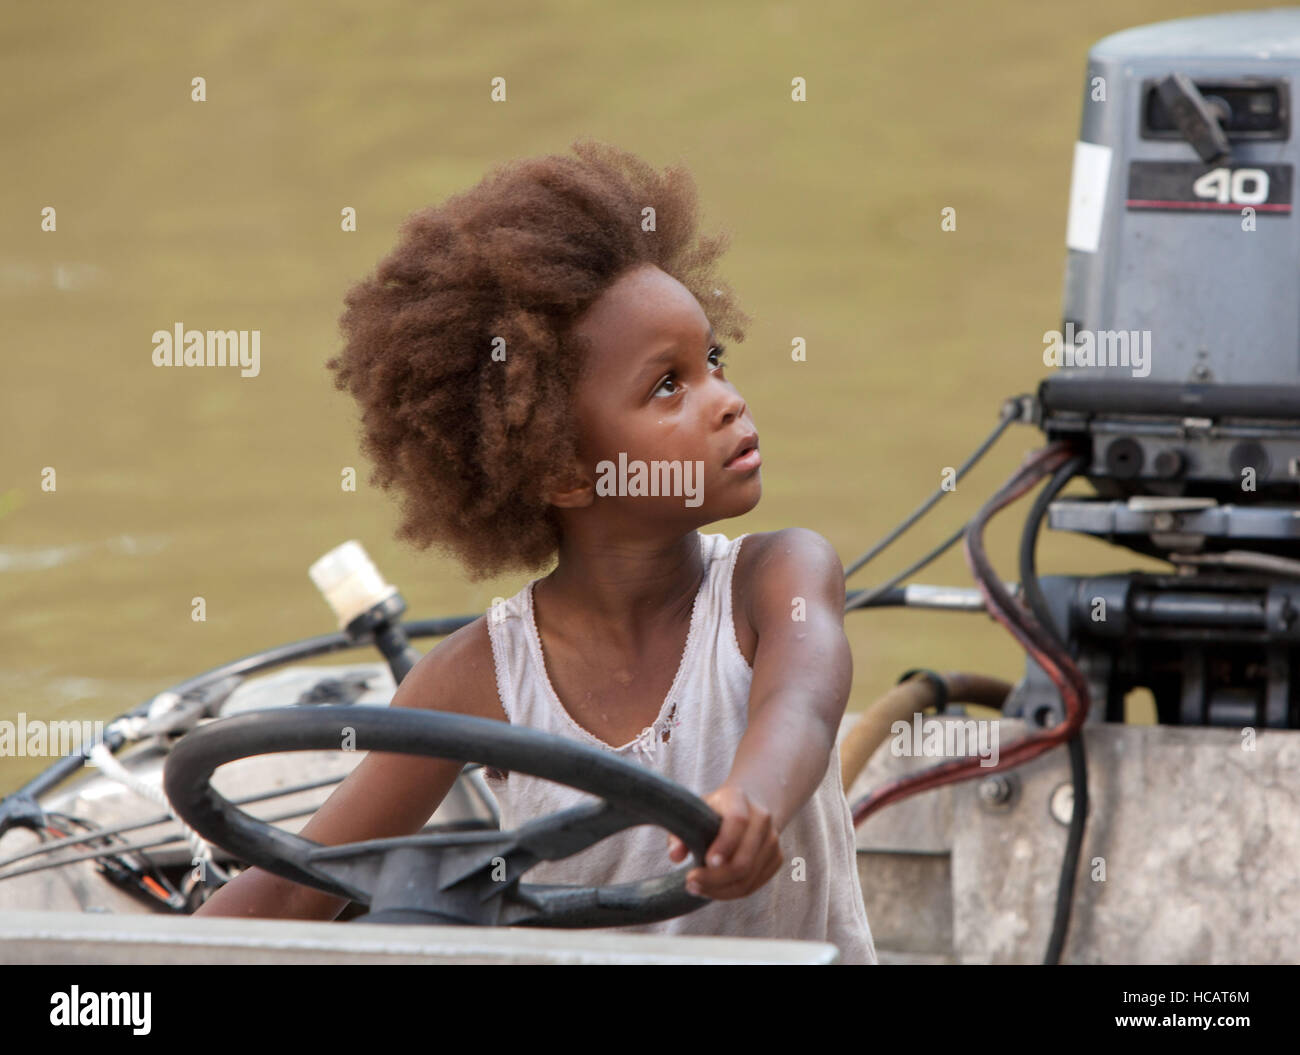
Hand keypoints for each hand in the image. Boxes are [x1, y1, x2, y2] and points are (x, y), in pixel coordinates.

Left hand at [666, 784, 781, 899]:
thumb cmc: (713, 811)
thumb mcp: (694, 813)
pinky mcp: (776, 858)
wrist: (747, 806)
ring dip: (720, 890)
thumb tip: (675, 856)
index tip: (707, 862)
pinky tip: (712, 889)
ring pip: (748, 877)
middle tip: (690, 882)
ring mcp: (772, 839)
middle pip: (744, 859)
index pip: (737, 821)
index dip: (724, 844)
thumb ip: (680, 833)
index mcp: (738, 799)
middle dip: (716, 878)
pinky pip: (754, 885)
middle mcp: (762, 818)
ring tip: (696, 888)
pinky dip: (731, 892)